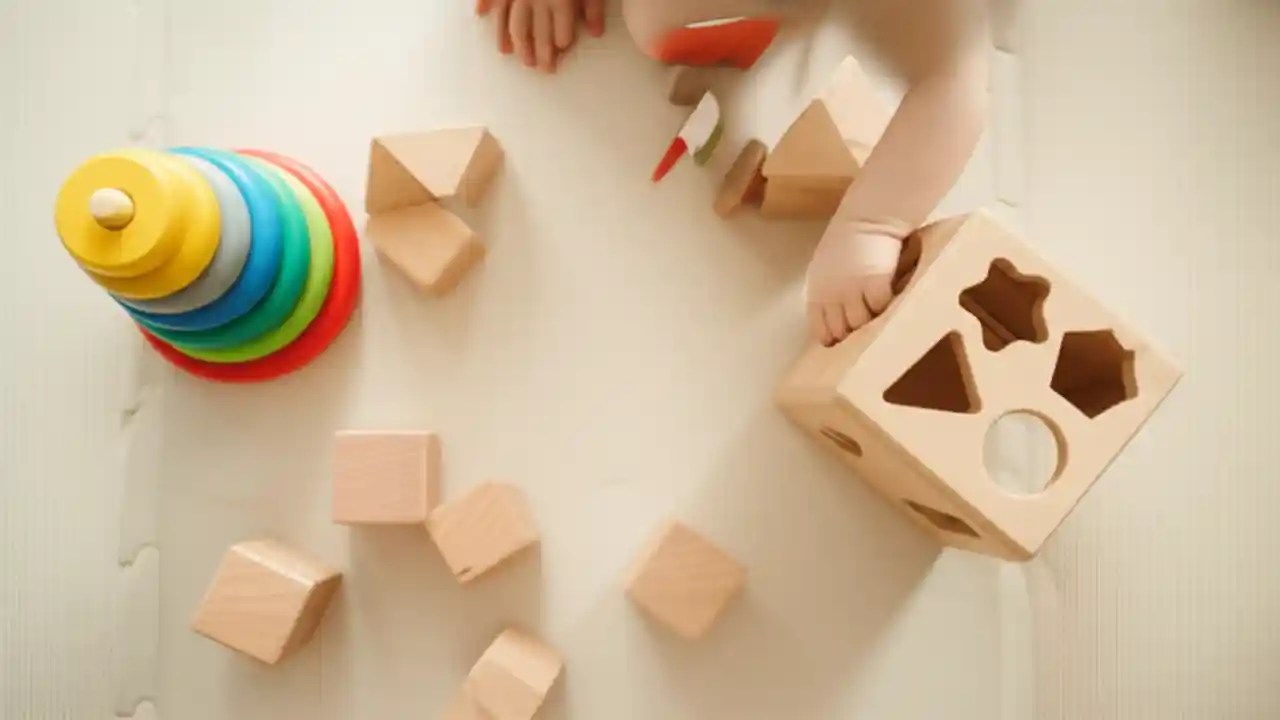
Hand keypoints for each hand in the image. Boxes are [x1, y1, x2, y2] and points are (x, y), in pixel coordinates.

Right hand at [477, 0, 604, 72]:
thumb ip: (593, 5)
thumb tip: (596, 32)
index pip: (560, 31)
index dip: (560, 45)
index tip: (560, 55)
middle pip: (535, 33)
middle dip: (539, 53)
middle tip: (541, 69)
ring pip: (512, 21)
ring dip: (512, 40)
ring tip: (512, 56)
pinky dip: (486, 4)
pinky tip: (481, 16)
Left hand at [805, 222, 904, 346]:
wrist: (868, 218)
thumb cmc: (848, 241)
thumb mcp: (826, 268)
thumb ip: (828, 292)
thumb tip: (838, 318)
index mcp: (817, 291)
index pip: (820, 328)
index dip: (832, 338)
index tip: (842, 344)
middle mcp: (831, 294)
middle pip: (841, 330)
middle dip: (853, 336)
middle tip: (867, 336)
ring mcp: (853, 291)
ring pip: (862, 324)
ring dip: (872, 324)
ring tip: (882, 320)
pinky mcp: (875, 285)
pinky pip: (880, 308)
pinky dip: (887, 308)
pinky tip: (892, 303)